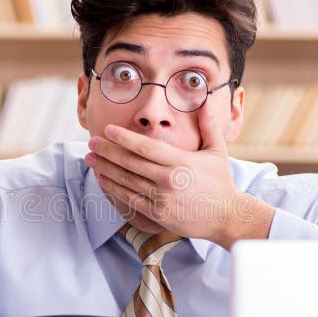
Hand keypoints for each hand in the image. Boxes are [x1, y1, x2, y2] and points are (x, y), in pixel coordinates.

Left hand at [84, 103, 274, 248]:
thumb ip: (209, 125)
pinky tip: (103, 179)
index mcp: (181, 161)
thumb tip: (205, 100)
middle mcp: (169, 180)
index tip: (107, 130)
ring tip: (90, 158)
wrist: (227, 217)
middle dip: (107, 151)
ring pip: (127, 181)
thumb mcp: (218, 150)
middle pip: (131, 162)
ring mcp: (162, 199)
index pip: (146, 147)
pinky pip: (130, 200)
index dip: (124, 138)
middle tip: (91, 142)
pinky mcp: (159, 215)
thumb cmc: (221, 182)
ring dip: (105, 168)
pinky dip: (114, 189)